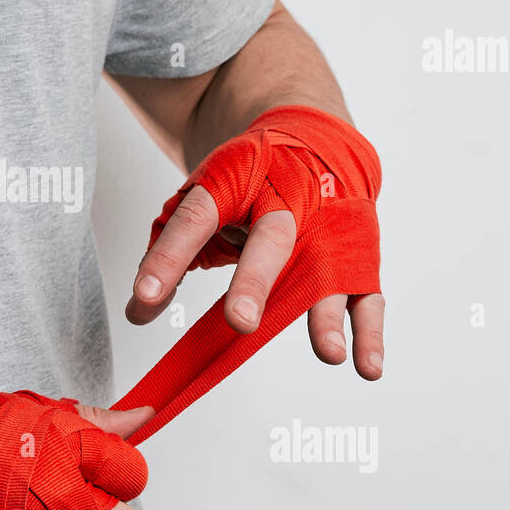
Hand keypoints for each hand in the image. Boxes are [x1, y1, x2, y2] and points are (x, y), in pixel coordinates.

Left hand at [125, 104, 384, 378]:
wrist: (312, 142)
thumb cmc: (248, 182)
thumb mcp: (201, 199)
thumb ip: (169, 251)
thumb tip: (139, 310)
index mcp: (235, 181)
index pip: (195, 220)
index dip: (168, 259)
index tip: (144, 299)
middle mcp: (285, 201)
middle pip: (269, 240)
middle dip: (254, 282)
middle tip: (240, 322)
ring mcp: (325, 227)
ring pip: (327, 270)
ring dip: (327, 315)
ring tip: (328, 353)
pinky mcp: (356, 252)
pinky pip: (366, 294)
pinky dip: (369, 332)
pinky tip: (367, 367)